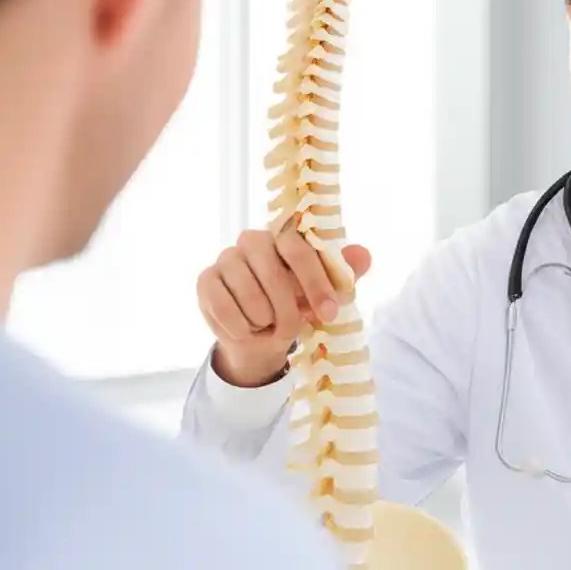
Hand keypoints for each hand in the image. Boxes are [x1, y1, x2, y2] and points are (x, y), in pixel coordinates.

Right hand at [197, 224, 371, 387]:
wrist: (263, 334)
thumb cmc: (297, 304)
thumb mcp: (326, 293)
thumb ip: (344, 273)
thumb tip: (364, 255)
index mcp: (284, 236)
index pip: (298, 248)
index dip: (315, 282)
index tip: (330, 312)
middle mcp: (252, 240)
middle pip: (272, 273)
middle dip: (288, 310)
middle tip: (294, 329)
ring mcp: (226, 258)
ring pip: (248, 294)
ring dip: (264, 322)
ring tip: (269, 328)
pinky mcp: (206, 280)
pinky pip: (223, 306)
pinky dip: (240, 327)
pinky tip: (246, 331)